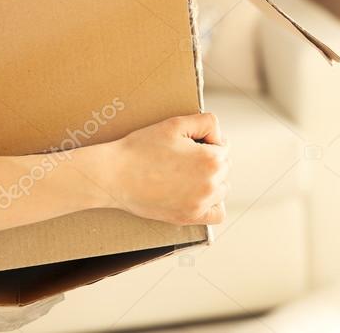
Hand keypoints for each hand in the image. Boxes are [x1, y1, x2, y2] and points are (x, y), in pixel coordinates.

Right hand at [99, 113, 229, 225]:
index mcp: (211, 160)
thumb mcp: (176, 124)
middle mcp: (211, 185)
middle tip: (182, 157)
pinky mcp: (189, 217)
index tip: (187, 144)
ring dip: (211, 180)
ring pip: (221, 188)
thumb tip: (220, 138)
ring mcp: (201, 204)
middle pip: (224, 168)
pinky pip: (217, 214)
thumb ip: (206, 123)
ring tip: (186, 174)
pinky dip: (213, 204)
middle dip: (209, 160)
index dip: (206, 142)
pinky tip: (198, 195)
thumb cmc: (141, 148)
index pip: (223, 147)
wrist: (114, 175)